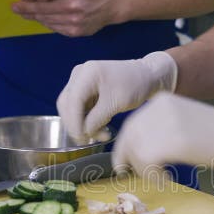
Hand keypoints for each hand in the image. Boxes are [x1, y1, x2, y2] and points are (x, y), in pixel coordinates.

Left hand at [12, 0, 120, 36]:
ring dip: (33, 16)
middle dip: (25, 8)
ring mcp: (74, 21)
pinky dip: (45, 23)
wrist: (110, 3)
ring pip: (46, 20)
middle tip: (15, 7)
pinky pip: (54, 28)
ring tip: (23, 13)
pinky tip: (39, 19)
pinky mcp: (75, 32)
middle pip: (42, 8)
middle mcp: (73, 6)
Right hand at [57, 52, 177, 141]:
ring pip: (71, 107)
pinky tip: (101, 128)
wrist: (147, 76)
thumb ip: (96, 119)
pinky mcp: (86, 88)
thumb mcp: (115, 104)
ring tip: (101, 135)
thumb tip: (83, 133)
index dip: (73, 122)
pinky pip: (80, 107)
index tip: (81, 138)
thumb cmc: (135, 86)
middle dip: (75, 124)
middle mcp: (80, 74)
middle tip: (88, 140)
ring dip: (82, 123)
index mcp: (87, 73)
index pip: (72, 100)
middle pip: (66, 104)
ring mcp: (81, 80)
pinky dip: (87, 119)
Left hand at [112, 93, 213, 175]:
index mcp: (161, 100)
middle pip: (129, 137)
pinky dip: (153, 176)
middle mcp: (157, 108)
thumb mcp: (183, 121)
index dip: (126, 146)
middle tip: (131, 174)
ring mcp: (162, 123)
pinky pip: (146, 163)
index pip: (132, 124)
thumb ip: (160, 129)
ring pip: (135, 151)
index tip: (125, 162)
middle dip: (127, 159)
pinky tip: (167, 180)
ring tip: (161, 177)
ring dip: (144, 170)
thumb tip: (137, 151)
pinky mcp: (169, 142)